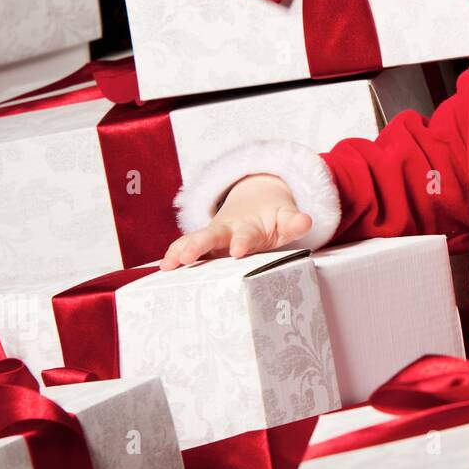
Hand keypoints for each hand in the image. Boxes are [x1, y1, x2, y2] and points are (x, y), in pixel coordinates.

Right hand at [159, 173, 312, 269]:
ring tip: (167, 264)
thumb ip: (294, 222)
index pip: (246, 236)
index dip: (242, 242)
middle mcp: (227, 230)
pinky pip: (184, 247)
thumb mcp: (286, 219)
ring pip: (193, 240)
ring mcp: (212, 236)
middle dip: (199, 245)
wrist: (256, 201)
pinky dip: (173, 255)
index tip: (237, 251)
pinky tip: (162, 268)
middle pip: (211, 236)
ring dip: (181, 250)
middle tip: (187, 257)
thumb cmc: (272, 219)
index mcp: (249, 227)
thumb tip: (306, 221)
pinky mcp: (203, 244)